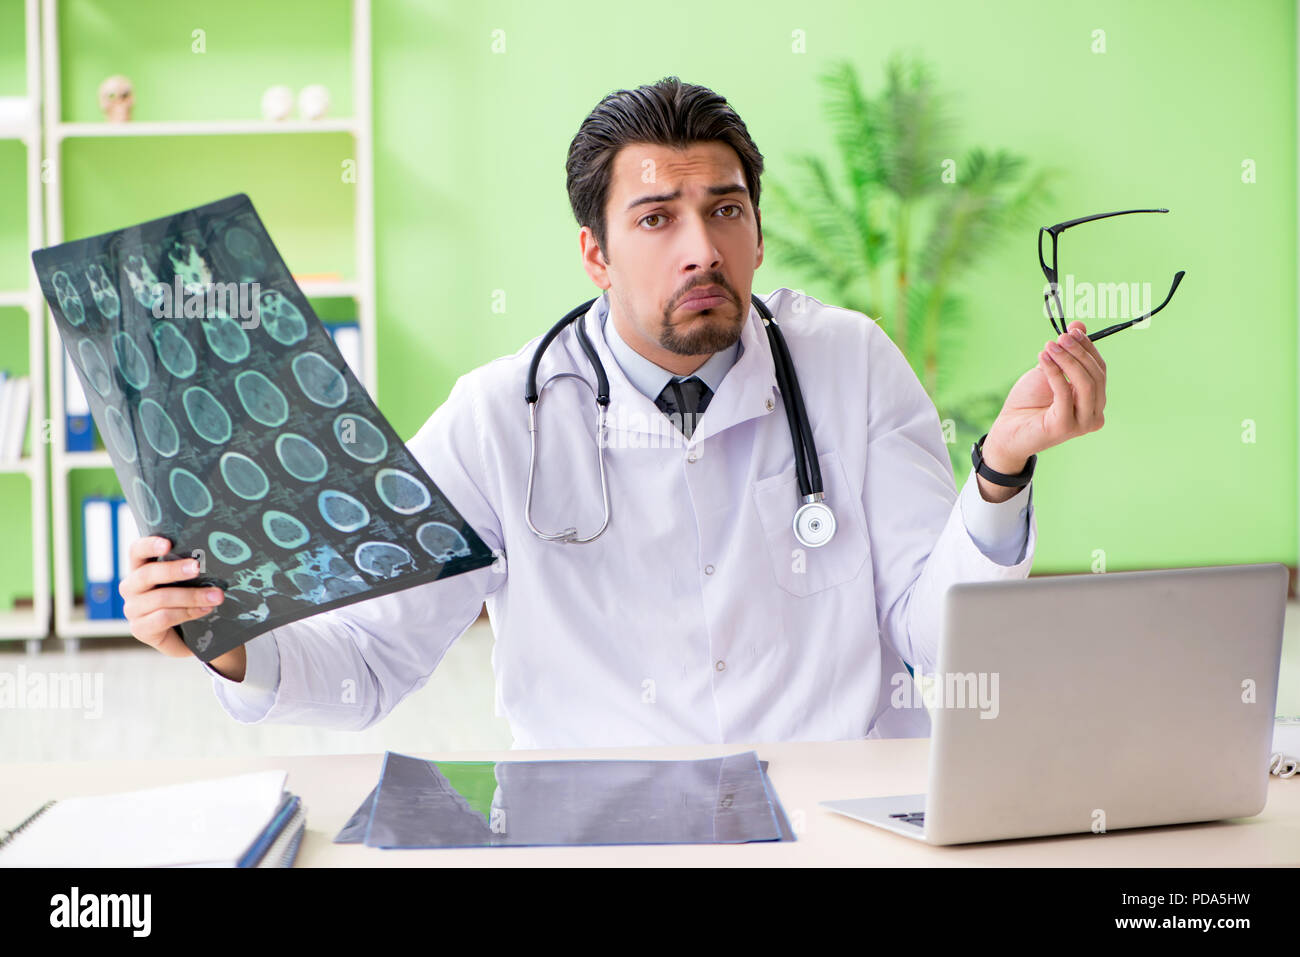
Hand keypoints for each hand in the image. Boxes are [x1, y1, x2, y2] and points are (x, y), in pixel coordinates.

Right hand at [120, 536, 244, 679]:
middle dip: (174, 570)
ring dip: (192, 596)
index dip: (149, 545)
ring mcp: (133, 609)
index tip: (168, 544)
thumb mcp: (186, 581)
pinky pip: (164, 618)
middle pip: (147, 574)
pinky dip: (188, 612)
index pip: (137, 551)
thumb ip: (190, 567)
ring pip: (161, 598)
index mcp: (140, 568)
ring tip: (216, 596)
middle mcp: (131, 587)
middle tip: (197, 567)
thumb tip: (216, 553)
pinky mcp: (140, 629)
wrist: (183, 635)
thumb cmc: (186, 599)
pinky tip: (205, 610)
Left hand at [982, 320, 1107, 471]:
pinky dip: (1054, 372)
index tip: (1074, 330)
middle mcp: (1094, 414)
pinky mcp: (1065, 427)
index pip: (1100, 370)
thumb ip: (1065, 352)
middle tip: (1061, 336)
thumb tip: (1078, 325)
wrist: (1006, 430)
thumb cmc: (1028, 403)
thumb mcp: (1049, 371)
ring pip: (1085, 383)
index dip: (1088, 348)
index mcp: (1094, 401)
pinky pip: (1064, 393)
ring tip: (1049, 345)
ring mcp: (1082, 423)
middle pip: (1096, 375)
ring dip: (1068, 360)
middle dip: (1079, 351)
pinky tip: (1043, 358)